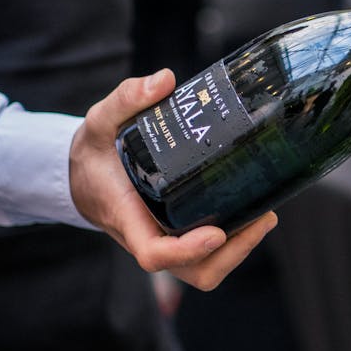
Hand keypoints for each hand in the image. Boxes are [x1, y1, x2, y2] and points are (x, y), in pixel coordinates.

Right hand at [69, 69, 277, 290]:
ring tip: (266, 215)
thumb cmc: (95, 152)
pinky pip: (210, 254)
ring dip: (240, 250)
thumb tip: (165, 79)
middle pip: (194, 271)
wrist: (84, 173)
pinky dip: (235, 240)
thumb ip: (126, 98)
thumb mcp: (100, 120)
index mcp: (128, 217)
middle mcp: (150, 235)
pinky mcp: (181, 233)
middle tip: (262, 218)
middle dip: (232, 254)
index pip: (154, 253)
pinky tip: (254, 207)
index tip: (217, 232)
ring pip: (206, 268)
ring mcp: (168, 239)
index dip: (187, 251)